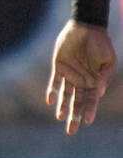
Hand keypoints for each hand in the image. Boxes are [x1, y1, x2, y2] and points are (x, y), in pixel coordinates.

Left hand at [46, 20, 116, 134]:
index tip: (87, 121)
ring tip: (60, 117)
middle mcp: (82, 80)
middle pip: (77, 102)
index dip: (89, 110)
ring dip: (63, 106)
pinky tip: (50, 101)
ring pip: (65, 95)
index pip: (91, 100)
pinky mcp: (58, 66)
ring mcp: (70, 74)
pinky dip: (52, 91)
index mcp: (94, 81)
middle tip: (71, 131)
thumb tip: (98, 92)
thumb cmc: (100, 43)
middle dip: (74, 116)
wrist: (86, 26)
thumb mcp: (108, 60)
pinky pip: (54, 82)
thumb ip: (103, 76)